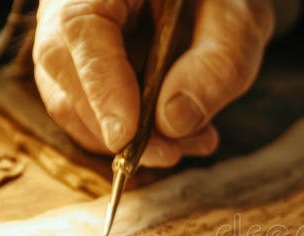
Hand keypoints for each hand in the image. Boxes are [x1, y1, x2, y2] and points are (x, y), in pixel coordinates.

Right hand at [33, 0, 273, 165]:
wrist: (216, 4)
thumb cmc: (226, 3)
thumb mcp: (239, 25)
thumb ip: (216, 67)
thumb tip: (170, 123)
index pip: (82, 29)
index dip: (101, 87)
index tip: (126, 136)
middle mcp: (70, 3)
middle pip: (64, 71)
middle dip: (116, 127)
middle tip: (172, 153)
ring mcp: (70, 39)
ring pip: (70, 101)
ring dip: (126, 140)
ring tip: (190, 142)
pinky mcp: (81, 71)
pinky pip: (89, 113)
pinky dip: (131, 137)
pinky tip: (180, 138)